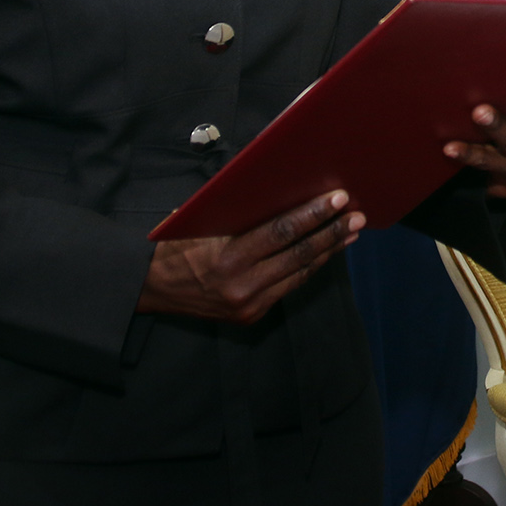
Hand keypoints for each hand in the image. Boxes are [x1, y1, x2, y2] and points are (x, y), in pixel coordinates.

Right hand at [140, 190, 362, 323]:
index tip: (338, 199)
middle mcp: (242, 286)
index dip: (313, 216)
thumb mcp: (204, 220)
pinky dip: (308, 268)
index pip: (281, 233)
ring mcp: (249, 305)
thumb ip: (240, 211)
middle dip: (331, 233)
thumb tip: (284, 189)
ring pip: (298, 275)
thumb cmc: (176, 243)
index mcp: (228, 258)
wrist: (149, 288)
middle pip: (299, 255)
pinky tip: (324, 252)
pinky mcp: (251, 316)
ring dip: (327, 251)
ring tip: (350, 232)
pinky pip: (287, 288)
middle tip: (355, 216)